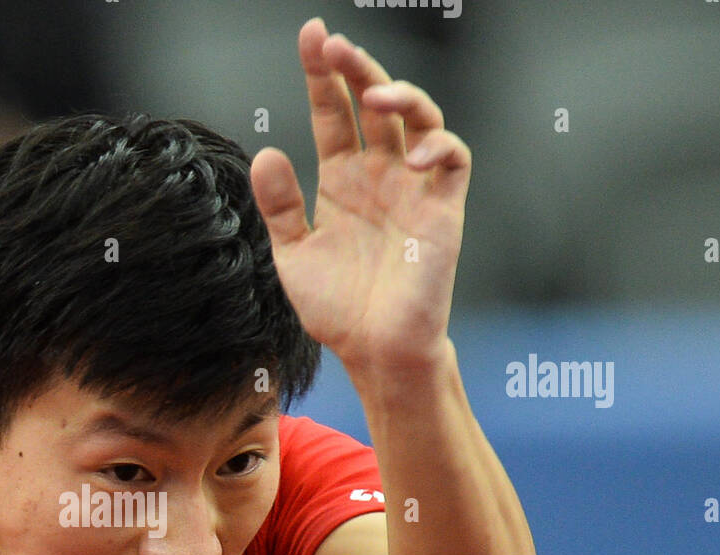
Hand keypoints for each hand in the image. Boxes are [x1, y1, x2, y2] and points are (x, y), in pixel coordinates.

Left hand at [251, 19, 470, 377]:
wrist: (374, 352)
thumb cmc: (338, 308)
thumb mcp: (294, 254)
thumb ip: (281, 205)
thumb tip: (267, 152)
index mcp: (342, 180)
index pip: (332, 114)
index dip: (322, 76)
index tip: (310, 36)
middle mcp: (379, 175)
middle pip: (373, 103)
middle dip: (356, 68)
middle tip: (333, 44)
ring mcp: (413, 188)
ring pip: (418, 118)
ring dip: (400, 96)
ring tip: (373, 93)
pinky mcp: (443, 209)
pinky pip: (453, 159)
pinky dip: (438, 144)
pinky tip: (411, 152)